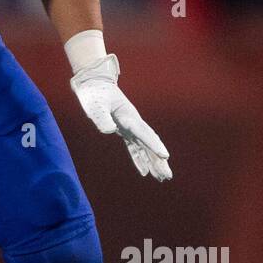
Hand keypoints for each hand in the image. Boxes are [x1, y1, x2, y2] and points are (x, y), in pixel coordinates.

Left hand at [71, 54, 171, 180]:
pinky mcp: (124, 130)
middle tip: (168, 176)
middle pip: (149, 143)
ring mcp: (130, 127)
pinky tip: (145, 172)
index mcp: (128, 116)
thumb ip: (102, 118)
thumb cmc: (94, 94)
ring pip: (145, 147)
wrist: (94, 85)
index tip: (165, 156)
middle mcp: (133, 122)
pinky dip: (140, 159)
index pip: (144, 133)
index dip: (154, 145)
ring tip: (163, 178)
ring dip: (153, 162)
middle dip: (159, 160)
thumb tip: (110, 130)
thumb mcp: (95, 106)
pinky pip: (135, 147)